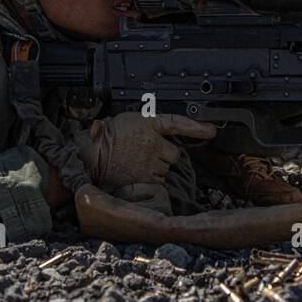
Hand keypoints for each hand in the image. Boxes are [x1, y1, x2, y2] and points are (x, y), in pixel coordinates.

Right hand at [84, 112, 215, 192]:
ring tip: (139, 165)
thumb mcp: (130, 120)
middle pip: (173, 153)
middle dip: (165, 155)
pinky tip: (141, 176)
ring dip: (158, 169)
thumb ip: (148, 125)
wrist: (90, 155)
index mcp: (149, 125)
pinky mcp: (145, 178)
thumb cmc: (106, 137)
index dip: (197, 127)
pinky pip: (158, 182)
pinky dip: (152, 181)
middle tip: (148, 155)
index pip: (178, 123)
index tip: (212, 130)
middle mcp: (153, 144)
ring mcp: (150, 162)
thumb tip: (160, 132)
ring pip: (166, 169)